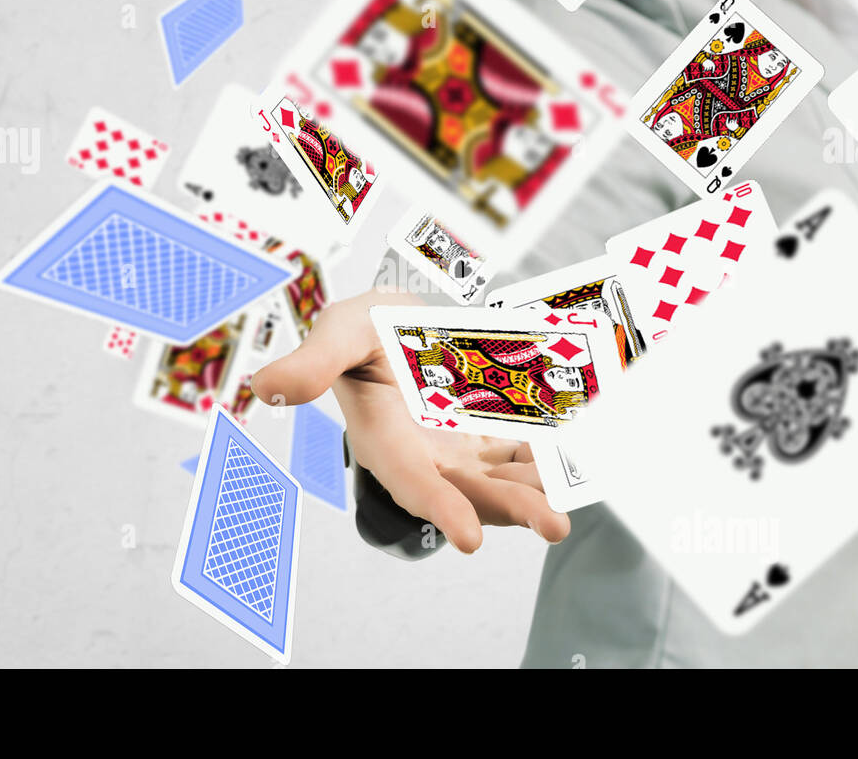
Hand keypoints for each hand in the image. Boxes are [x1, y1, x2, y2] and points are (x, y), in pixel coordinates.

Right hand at [252, 289, 570, 552]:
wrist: (399, 321)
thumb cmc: (364, 331)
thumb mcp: (338, 332)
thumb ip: (313, 362)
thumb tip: (268, 386)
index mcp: (386, 439)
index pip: (412, 481)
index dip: (439, 508)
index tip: (469, 536)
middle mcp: (427, 455)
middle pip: (471, 492)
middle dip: (511, 510)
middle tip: (553, 526)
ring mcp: (463, 449)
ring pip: (506, 479)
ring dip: (541, 494)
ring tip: (575, 506)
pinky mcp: (493, 434)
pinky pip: (529, 451)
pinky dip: (557, 460)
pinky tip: (589, 460)